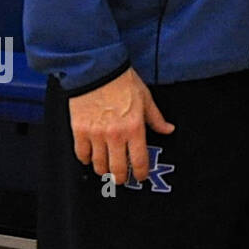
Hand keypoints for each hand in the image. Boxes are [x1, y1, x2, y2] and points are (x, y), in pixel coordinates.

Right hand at [68, 67, 174, 184]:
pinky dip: (86, 159)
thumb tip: (168, 129)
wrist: (97, 70)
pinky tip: (90, 158)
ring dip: (104, 170)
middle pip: (117, 168)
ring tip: (107, 169)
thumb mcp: (145, 98)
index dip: (140, 173)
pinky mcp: (79, 131)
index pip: (139, 160)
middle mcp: (115, 135)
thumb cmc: (123, 82)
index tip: (141, 176)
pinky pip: (81, 154)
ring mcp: (95, 134)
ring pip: (99, 164)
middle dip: (121, 177)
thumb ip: (156, 118)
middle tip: (122, 178)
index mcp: (134, 128)